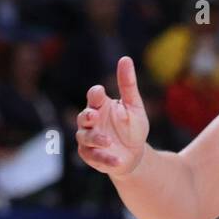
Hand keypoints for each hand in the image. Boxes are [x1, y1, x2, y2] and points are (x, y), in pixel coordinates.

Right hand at [76, 56, 149, 176]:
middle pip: (83, 117)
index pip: (93, 97)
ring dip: (95, 138)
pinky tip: (117, 160)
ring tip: (108, 141)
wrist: (135, 154)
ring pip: (85, 137)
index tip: (100, 92)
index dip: (95, 95)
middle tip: (94, 115)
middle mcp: (91, 122)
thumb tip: (125, 58)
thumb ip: (128, 84)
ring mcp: (89, 139)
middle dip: (87, 116)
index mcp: (101, 106)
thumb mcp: (134, 106)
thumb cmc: (133, 127)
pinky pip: (93, 157)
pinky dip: (104, 158)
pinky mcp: (91, 156)